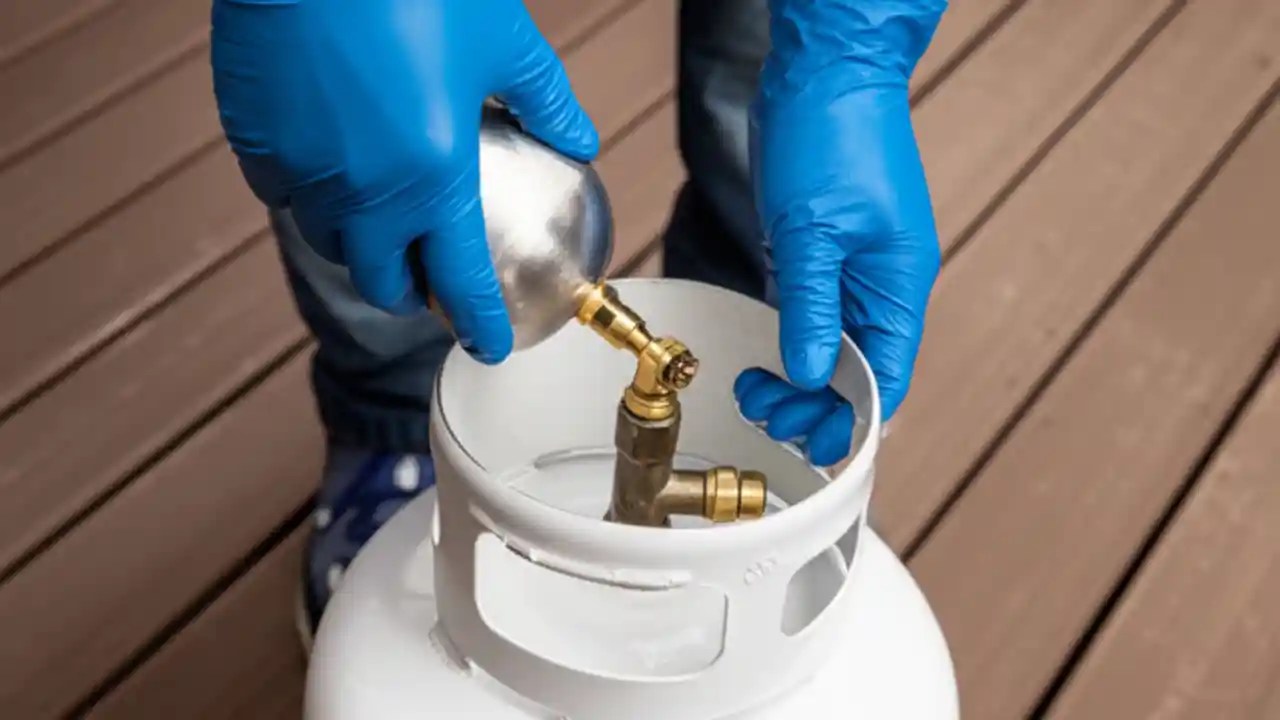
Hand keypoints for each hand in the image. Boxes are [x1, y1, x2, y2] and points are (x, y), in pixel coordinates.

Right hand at [211, 0, 597, 363]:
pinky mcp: (255, 143)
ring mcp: (303, 172)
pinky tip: (329, 168)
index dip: (476, 323)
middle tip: (426, 278)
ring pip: (329, 241)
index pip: (458, 281)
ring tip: (380, 222)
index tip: (489, 347)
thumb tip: (579, 141)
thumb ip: (546, 103)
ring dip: (360, 246)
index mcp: (432, 179)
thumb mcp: (505, 42)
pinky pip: (283, 193)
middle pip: (382, 280)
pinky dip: (310, 196)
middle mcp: (363, 193)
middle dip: (409, 293)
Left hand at [736, 0, 945, 462]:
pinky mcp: (825, 251)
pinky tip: (768, 357)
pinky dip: (794, 341)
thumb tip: (811, 375)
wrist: (825, 71)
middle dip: (817, 406)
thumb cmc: (833, 137)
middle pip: (860, 371)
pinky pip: (816, 314)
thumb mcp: (813, 231)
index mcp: (898, 287)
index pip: (884, 378)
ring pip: (834, 347)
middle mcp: (882, 286)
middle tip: (768, 417)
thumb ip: (811, 307)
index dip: (850, 419)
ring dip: (801, 379)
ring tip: (758, 394)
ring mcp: (855, 270)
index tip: (811, 444)